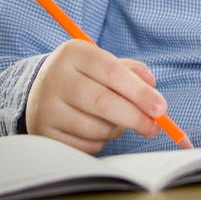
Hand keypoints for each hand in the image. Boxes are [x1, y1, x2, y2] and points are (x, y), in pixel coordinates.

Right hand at [25, 40, 166, 153]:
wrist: (39, 90)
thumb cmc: (83, 75)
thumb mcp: (103, 62)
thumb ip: (131, 71)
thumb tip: (152, 86)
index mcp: (74, 53)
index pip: (112, 72)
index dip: (139, 92)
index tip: (161, 108)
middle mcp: (56, 78)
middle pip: (102, 102)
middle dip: (135, 117)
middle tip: (154, 127)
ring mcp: (46, 108)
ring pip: (95, 128)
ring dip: (116, 130)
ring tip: (118, 121)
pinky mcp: (43, 134)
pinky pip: (84, 146)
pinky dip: (100, 142)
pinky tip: (97, 129)